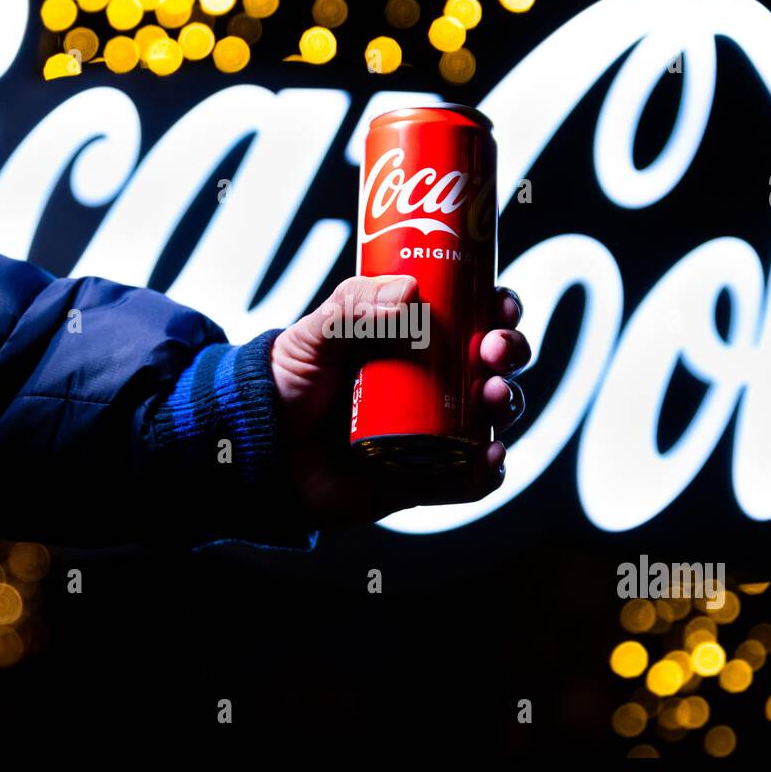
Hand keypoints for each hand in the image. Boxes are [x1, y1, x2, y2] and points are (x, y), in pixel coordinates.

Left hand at [270, 275, 530, 525]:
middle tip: (493, 349)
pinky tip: (489, 457)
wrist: (260, 449)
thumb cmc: (289, 383)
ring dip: (507, 402)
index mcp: (416, 338)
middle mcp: (435, 381)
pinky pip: (471, 478)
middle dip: (510, 351)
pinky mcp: (426, 478)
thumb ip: (351, 307)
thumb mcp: (314, 334)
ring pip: (493, 415)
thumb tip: (408, 292)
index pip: (474, 315)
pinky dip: (489, 470)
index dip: (499, 306)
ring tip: (492, 396)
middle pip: (495, 362)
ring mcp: (436, 430)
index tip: (499, 302)